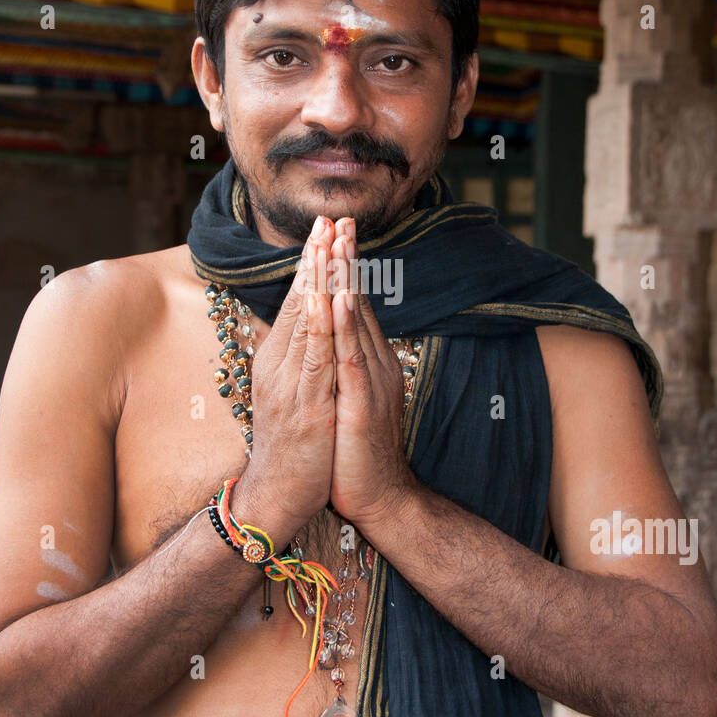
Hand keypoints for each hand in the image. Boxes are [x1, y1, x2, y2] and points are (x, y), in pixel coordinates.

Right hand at [230, 215, 335, 549]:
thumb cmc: (291, 448)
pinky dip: (320, 324)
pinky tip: (327, 298)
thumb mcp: (295, 395)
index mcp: (279, 359)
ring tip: (328, 243)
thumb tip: (313, 331)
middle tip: (328, 218)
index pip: (299, 302)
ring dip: (319, 279)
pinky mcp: (305, 403)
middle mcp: (279, 363)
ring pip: (306, 320)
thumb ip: (301, 360)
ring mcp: (290, 382)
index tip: (325, 229)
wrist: (277, 496)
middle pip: (300, 301)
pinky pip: (313, 356)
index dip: (313, 265)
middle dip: (316, 258)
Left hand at [327, 219, 417, 533]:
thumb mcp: (350, 397)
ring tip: (338, 243)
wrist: (381, 498)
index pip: (354, 304)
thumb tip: (335, 338)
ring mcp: (372, 381)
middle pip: (359, 301)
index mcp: (369, 360)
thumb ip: (346, 364)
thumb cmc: (359, 450)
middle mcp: (375, 363)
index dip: (344, 267)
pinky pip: (353, 358)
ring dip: (347, 280)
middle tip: (341, 218)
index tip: (334, 230)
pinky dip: (347, 326)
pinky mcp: (363, 404)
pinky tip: (340, 299)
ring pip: (357, 321)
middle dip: (348, 259)